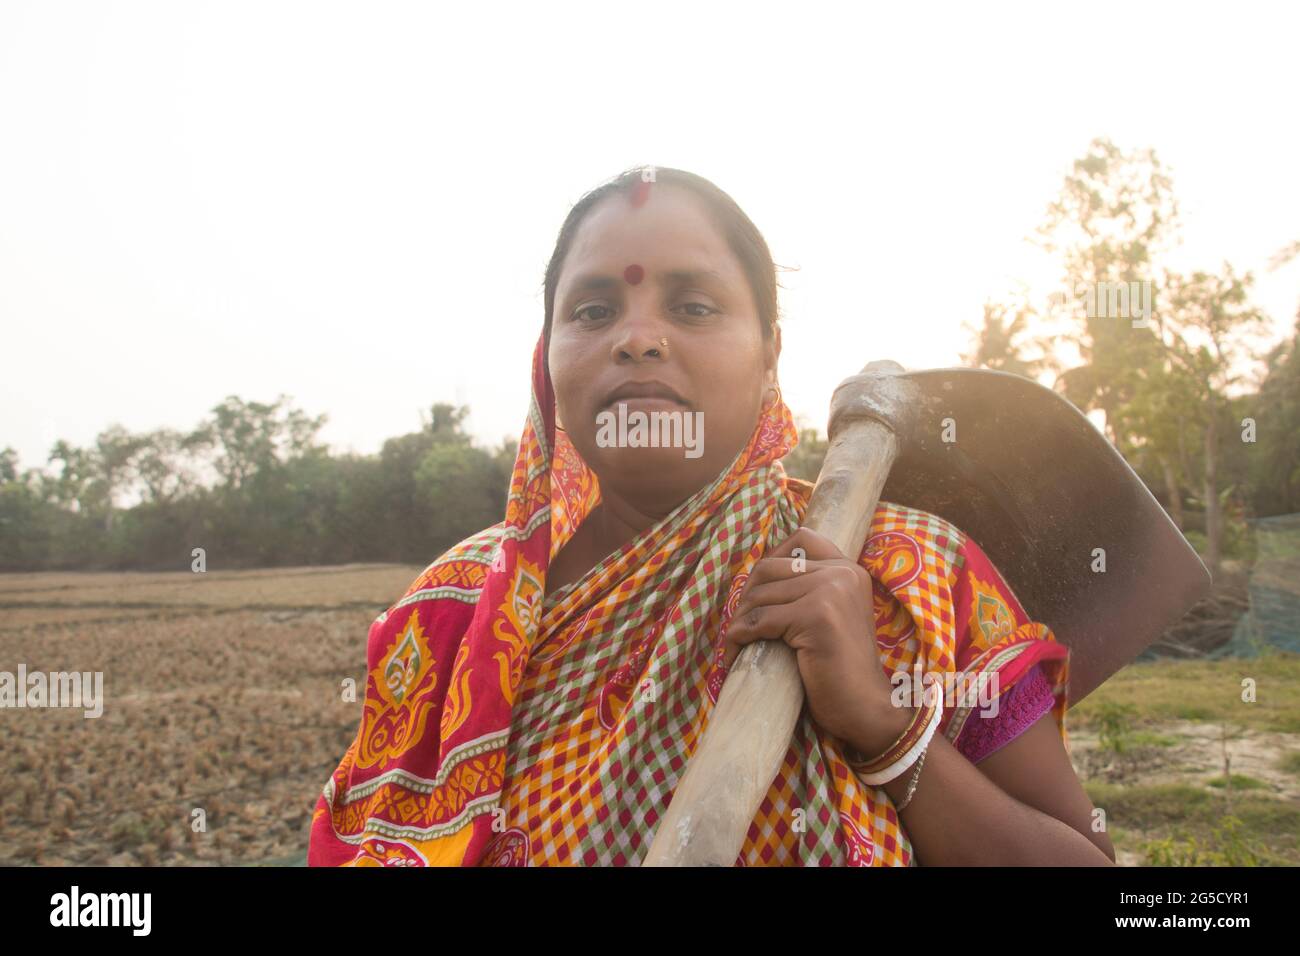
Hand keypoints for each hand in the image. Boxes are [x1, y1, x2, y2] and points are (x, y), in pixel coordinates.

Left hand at [722, 527, 914, 758]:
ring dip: (738, 621)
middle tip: (740, 625)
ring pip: (760, 595)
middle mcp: (842, 573)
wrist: (866, 707)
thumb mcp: (830, 615)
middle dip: (746, 597)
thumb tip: (757, 576)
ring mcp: (831, 592)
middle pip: (769, 567)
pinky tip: (736, 654)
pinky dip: (739, 638)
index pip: (801, 539)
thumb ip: (808, 589)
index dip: (770, 559)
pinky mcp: (817, 616)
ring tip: (736, 643)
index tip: (759, 592)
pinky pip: (759, 621)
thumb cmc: (840, 669)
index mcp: (848, 569)